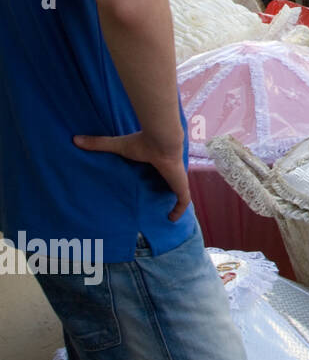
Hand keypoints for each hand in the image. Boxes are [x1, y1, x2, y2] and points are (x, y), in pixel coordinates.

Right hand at [74, 131, 190, 221]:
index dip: (156, 179)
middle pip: (169, 184)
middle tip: (156, 205)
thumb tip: (74, 139)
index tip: (149, 187)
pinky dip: (179, 210)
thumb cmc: (142, 142)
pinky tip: (171, 219)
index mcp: (158, 163)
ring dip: (175, 203)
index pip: (159, 172)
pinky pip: (183, 201)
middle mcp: (169, 172)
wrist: (161, 140)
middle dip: (166, 193)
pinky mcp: (180, 185)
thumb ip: (98, 144)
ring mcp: (176, 179)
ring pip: (179, 193)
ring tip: (165, 215)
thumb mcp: (118, 146)